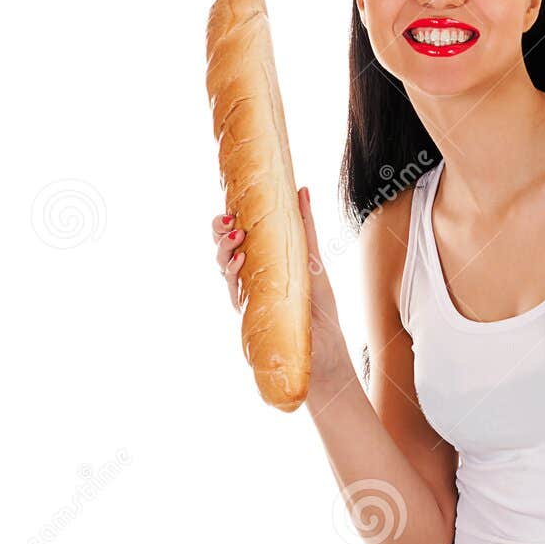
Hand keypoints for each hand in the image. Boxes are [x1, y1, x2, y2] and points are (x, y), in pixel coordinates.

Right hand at [211, 192, 350, 404]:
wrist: (324, 354)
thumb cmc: (320, 311)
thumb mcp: (314, 263)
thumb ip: (306, 228)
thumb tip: (303, 189)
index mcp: (262, 262)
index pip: (238, 234)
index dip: (230, 217)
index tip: (233, 202)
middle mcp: (249, 278)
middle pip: (223, 248)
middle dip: (219, 230)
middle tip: (229, 218)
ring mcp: (246, 296)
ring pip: (222, 266)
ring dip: (224, 248)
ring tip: (237, 235)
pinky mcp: (247, 313)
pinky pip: (233, 288)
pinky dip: (234, 271)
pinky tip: (241, 258)